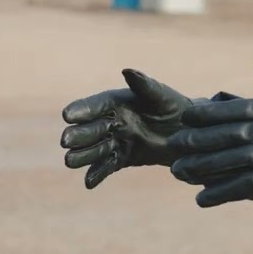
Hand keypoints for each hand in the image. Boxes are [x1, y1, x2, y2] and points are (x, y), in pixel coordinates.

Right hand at [60, 69, 194, 188]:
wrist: (187, 131)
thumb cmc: (173, 106)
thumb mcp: (160, 96)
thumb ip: (144, 85)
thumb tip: (127, 70)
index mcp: (116, 102)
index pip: (94, 105)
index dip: (81, 110)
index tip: (67, 115)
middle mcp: (111, 121)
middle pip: (89, 129)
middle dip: (77, 135)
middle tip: (65, 140)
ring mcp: (115, 140)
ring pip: (94, 149)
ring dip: (82, 155)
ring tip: (69, 161)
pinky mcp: (122, 158)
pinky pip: (107, 166)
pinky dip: (97, 174)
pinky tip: (89, 183)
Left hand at [168, 66, 252, 207]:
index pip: (234, 109)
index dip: (208, 113)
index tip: (185, 115)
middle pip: (226, 134)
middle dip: (197, 140)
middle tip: (172, 145)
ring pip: (230, 160)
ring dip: (202, 167)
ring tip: (178, 171)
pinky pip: (245, 185)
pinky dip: (222, 193)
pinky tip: (202, 199)